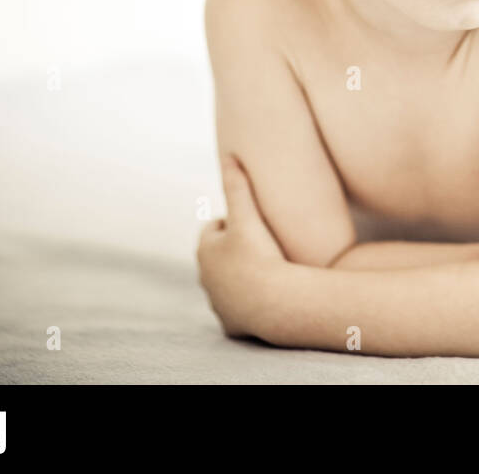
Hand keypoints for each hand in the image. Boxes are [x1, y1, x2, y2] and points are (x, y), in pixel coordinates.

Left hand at [196, 152, 291, 338]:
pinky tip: (264, 297)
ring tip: (264, 270)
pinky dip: (247, 303)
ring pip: (226, 284)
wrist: (274, 303)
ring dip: (240, 276)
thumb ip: (237, 185)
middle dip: (234, 250)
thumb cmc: (259, 256)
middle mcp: (205, 277)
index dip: (232, 224)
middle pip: (218, 257)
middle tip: (260, 245)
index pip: (213, 229)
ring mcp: (217, 302)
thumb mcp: (247, 215)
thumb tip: (229, 155)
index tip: (251, 224)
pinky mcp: (230, 323)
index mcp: (204, 250)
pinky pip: (237, 309)